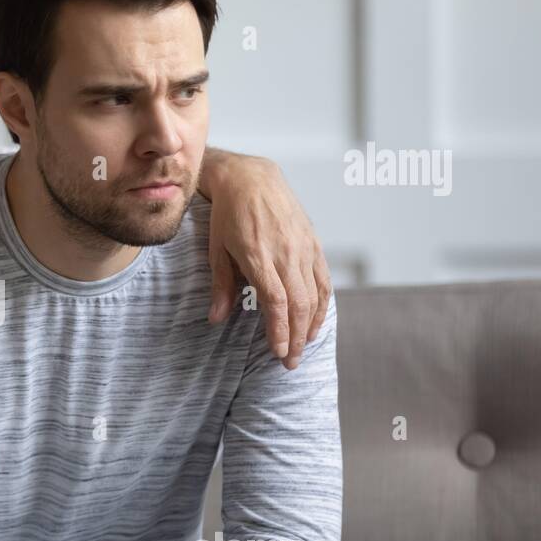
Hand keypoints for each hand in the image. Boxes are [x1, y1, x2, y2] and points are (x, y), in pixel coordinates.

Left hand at [199, 150, 331, 369]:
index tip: (278, 352)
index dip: (279, 330)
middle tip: (289, 363)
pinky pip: (324, 280)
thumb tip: (216, 319)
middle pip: (298, 304)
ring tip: (302, 348)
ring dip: (310, 326)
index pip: (275, 301)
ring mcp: (303, 247)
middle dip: (295, 337)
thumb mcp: (216, 249)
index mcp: (258, 255)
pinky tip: (315, 323)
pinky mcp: (313, 243)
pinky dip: (323, 305)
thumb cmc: (228, 215)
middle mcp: (285, 252)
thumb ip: (221, 286)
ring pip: (314, 295)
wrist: (252, 178)